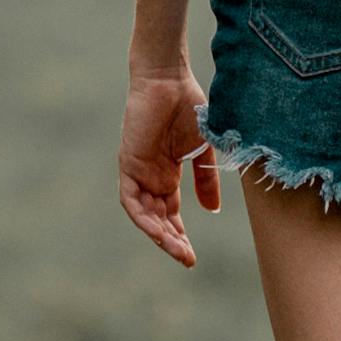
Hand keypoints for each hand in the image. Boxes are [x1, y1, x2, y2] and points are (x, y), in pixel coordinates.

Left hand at [119, 70, 221, 269]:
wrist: (170, 80)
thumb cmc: (188, 107)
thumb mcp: (202, 151)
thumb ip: (206, 179)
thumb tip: (212, 210)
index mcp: (167, 175)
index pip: (171, 214)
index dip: (180, 235)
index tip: (193, 257)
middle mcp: (151, 178)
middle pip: (158, 219)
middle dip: (172, 241)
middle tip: (187, 259)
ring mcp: (138, 172)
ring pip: (144, 215)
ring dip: (159, 235)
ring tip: (177, 250)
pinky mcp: (128, 165)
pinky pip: (131, 200)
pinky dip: (143, 217)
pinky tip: (157, 231)